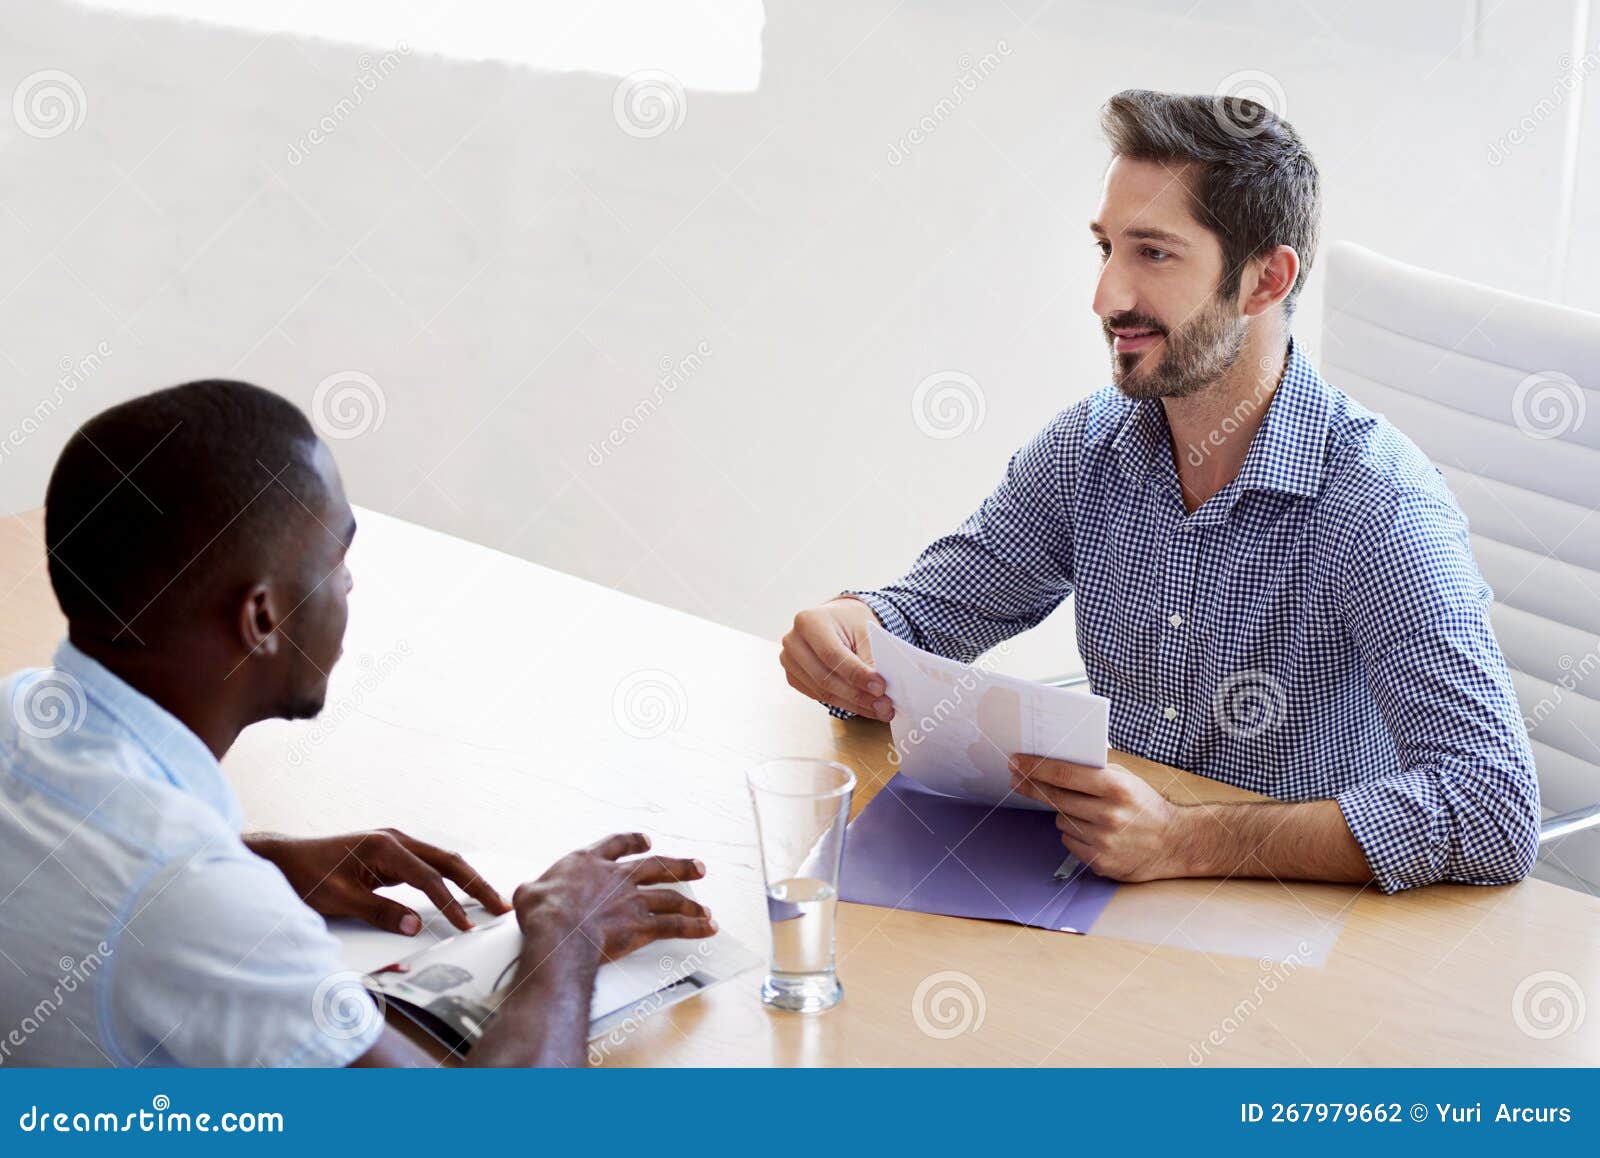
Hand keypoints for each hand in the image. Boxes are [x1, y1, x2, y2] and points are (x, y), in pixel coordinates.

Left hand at [245, 829, 509, 933]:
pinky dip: (449, 881)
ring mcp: (395, 846)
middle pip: (448, 861)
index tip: (466, 926)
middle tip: (501, 906)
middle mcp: (396, 840)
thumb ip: (379, 911)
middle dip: (477, 884)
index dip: (450, 904)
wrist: (282, 860)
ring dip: (467, 881)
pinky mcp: (391, 856)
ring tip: (491, 902)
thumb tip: (415, 927)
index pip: (429, 878)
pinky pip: (429, 868)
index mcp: (385, 847)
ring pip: (442, 862)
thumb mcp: (338, 899)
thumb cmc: (304, 877)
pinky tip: (461, 895)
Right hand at [513, 833, 715, 961]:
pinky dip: (693, 928)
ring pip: (671, 897)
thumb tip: (524, 894)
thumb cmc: (542, 914)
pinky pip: (674, 925)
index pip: (616, 844)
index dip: (633, 841)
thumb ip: (532, 889)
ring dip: (691, 903)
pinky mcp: (642, 924)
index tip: (646, 840)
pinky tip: (706, 929)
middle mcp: (617, 877)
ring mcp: (632, 900)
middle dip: (680, 866)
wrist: (560, 932)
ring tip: (704, 908)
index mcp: (588, 862)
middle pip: (657, 866)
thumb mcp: (528, 893)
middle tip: (697, 866)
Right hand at [780, 596, 893, 720]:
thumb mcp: (865, 632)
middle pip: (825, 678)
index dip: (857, 674)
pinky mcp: (793, 676)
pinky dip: (844, 704)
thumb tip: (880, 691)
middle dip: (858, 695)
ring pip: (822, 692)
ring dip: (853, 705)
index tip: (881, 687)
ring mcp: (789, 660)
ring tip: (879, 709)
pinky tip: (864, 706)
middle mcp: (793, 641)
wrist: (835, 621)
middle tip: (884, 705)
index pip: (832, 655)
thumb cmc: (850, 623)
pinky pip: (818, 696)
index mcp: (809, 621)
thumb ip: (870, 659)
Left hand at [1009, 754, 1191, 881]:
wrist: (1174, 842)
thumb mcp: (1127, 778)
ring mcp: (1104, 841)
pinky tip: (1093, 831)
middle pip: (1055, 798)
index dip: (1035, 767)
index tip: (1016, 762)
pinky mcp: (1100, 861)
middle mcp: (1109, 814)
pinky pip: (1069, 842)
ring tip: (1086, 811)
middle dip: (1033, 787)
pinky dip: (1074, 834)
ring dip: (1065, 813)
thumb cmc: (1147, 806)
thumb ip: (1096, 769)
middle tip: (1017, 778)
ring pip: (1061, 820)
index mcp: (1116, 787)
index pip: (1064, 774)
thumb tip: (1059, 756)